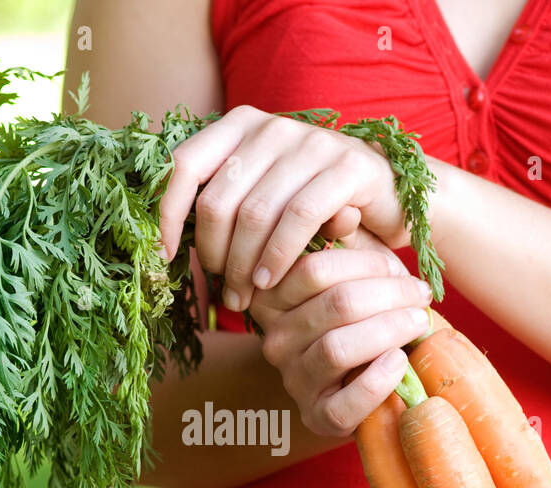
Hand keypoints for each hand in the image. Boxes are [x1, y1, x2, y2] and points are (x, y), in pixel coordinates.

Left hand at [158, 105, 408, 313]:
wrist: (387, 202)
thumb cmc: (312, 211)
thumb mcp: (260, 202)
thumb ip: (222, 209)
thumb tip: (162, 245)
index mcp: (238, 127)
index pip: (181, 166)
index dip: (166, 216)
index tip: (164, 259)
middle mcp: (270, 127)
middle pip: (217, 200)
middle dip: (214, 257)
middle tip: (223, 293)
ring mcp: (310, 142)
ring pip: (254, 213)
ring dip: (243, 266)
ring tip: (244, 298)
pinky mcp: (346, 165)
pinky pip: (297, 217)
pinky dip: (278, 256)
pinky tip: (270, 282)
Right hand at [249, 232, 431, 437]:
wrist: (364, 382)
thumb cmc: (364, 317)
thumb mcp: (354, 274)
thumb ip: (349, 243)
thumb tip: (348, 211)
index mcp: (274, 298)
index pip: (313, 270)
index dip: (367, 263)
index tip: (399, 269)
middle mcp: (274, 340)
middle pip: (334, 304)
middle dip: (389, 295)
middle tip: (420, 293)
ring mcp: (293, 381)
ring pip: (338, 347)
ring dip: (391, 329)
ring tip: (419, 321)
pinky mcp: (318, 417)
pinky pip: (347, 400)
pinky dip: (380, 378)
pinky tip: (400, 360)